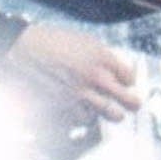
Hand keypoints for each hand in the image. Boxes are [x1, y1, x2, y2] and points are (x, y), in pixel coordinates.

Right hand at [7, 23, 140, 120]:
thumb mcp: (87, 41)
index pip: (130, 77)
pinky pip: (85, 118)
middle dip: (133, 103)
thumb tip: (119, 71)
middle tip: (133, 103)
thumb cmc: (56, 42)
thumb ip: (106, 57)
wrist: (27, 48)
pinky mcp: (66, 104)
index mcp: (102, 57)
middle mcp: (95, 76)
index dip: (129, 81)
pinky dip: (87, 115)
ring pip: (110, 115)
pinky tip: (85, 109)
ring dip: (109, 111)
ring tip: (106, 107)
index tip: (125, 81)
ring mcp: (81, 93)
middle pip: (129, 101)